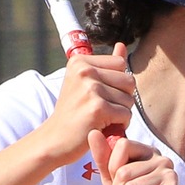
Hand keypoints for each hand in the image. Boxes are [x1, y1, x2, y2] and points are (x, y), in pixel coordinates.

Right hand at [32, 43, 134, 163]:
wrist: (54, 140)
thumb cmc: (73, 112)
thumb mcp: (84, 83)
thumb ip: (106, 65)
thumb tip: (122, 45)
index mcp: (80, 61)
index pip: (121, 64)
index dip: (118, 82)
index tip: (100, 94)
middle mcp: (84, 71)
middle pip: (129, 81)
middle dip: (123, 98)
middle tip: (103, 109)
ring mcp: (90, 89)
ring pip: (129, 99)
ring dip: (121, 113)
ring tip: (101, 118)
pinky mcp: (97, 108)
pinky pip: (126, 115)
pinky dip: (119, 125)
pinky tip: (103, 127)